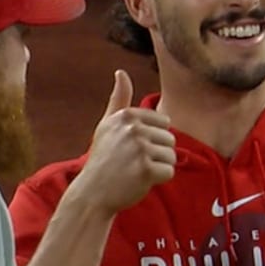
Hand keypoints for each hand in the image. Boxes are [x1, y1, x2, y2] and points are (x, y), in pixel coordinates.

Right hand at [68, 69, 175, 214]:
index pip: (163, 122)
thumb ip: (119, 99)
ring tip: (137, 172)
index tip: (132, 149)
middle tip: (134, 163)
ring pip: (171, 156)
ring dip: (158, 167)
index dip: (152, 139)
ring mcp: (140, 149)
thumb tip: (121, 72)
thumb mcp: (107, 125)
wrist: (92, 193)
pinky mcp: (146, 170)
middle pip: (170, 139)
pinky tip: (140, 181)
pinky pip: (169, 172)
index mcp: (126, 116)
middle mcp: (133, 129)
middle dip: (157, 153)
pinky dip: (158, 180)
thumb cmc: (102, 159)